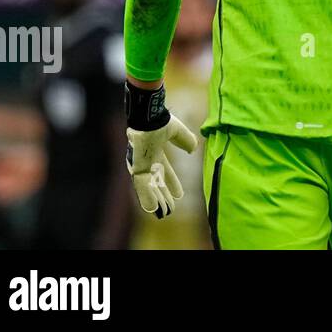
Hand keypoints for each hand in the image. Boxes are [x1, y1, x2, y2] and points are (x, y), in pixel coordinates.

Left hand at [124, 83, 197, 218]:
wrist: (150, 117)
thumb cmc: (161, 120)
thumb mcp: (177, 132)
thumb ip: (185, 140)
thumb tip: (193, 149)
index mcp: (155, 152)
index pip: (165, 172)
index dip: (172, 183)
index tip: (180, 195)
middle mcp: (147, 161)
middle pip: (157, 183)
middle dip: (163, 195)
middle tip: (170, 209)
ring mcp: (141, 166)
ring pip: (149, 188)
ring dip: (156, 200)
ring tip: (163, 213)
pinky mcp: (138, 169)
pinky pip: (142, 187)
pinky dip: (147, 198)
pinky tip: (152, 209)